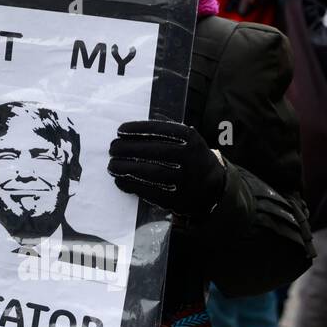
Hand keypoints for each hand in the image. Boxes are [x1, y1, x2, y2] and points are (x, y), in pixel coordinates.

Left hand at [107, 120, 226, 215]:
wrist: (213, 188)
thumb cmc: (191, 158)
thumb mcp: (187, 139)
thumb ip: (165, 132)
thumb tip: (132, 128)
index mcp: (190, 139)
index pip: (160, 130)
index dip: (137, 129)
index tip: (120, 130)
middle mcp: (189, 158)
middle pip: (152, 151)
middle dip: (127, 149)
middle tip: (112, 148)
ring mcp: (184, 179)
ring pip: (149, 172)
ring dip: (125, 168)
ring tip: (112, 165)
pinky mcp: (177, 198)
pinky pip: (150, 191)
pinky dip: (131, 185)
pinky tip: (120, 180)